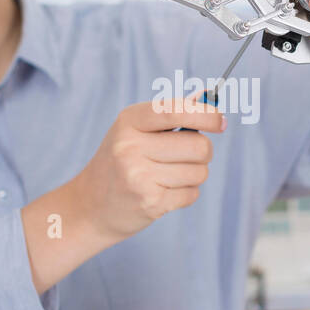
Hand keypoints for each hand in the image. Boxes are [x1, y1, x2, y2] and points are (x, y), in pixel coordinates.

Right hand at [70, 98, 225, 240]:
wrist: (90, 206)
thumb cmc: (120, 163)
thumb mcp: (135, 132)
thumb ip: (171, 117)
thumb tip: (210, 102)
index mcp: (129, 122)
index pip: (176, 111)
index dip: (206, 115)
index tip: (219, 122)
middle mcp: (130, 147)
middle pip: (198, 145)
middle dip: (203, 152)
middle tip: (188, 156)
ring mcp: (139, 176)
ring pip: (199, 172)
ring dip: (193, 175)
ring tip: (169, 177)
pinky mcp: (150, 202)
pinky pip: (192, 193)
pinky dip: (185, 194)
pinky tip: (163, 193)